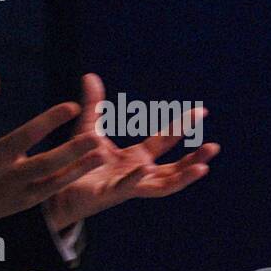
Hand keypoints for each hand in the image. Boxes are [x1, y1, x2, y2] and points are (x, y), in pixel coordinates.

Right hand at [0, 70, 102, 232]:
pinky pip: (53, 190)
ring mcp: (18, 194)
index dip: (49, 121)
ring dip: (79, 168)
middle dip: (72, 152)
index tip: (72, 106)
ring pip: (54, 181)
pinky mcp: (26, 203)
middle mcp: (8, 178)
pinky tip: (90, 165)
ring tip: (102, 153)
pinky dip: (72, 178)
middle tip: (97, 137)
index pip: (25, 137)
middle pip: (45, 164)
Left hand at [43, 73, 219, 231]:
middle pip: (172, 169)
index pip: (165, 141)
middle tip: (214, 147)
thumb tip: (90, 75)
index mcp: (136, 158)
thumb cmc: (77, 162)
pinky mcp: (108, 194)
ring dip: (182, 177)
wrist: (56, 188)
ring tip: (202, 168)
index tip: (202, 110)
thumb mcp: (88, 129)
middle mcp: (137, 174)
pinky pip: (126, 188)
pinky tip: (146, 169)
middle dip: (193, 160)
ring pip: (161, 186)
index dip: (182, 126)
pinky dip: (136, 179)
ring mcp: (126, 186)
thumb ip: (93, 105)